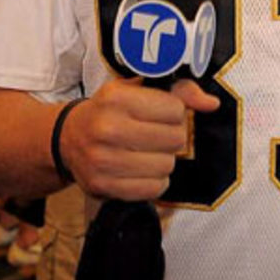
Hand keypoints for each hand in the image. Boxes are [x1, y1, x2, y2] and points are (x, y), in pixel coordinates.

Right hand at [59, 77, 218, 200]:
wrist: (68, 139)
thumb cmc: (109, 111)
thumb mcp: (136, 90)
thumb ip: (178, 91)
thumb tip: (211, 104)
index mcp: (115, 98)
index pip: (174, 109)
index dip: (174, 112)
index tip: (160, 114)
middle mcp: (107, 128)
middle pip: (175, 139)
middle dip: (171, 137)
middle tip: (155, 135)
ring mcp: (103, 160)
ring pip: (167, 166)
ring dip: (163, 160)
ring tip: (146, 153)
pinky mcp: (103, 186)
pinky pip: (153, 189)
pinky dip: (154, 181)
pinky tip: (141, 170)